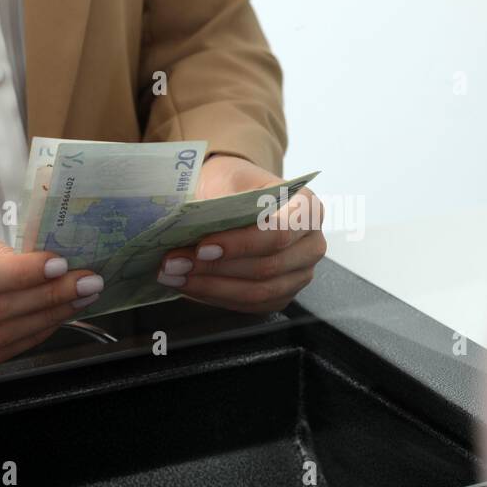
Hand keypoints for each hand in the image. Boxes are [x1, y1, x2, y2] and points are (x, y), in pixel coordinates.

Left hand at [156, 155, 325, 313]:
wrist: (239, 194)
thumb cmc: (235, 185)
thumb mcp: (228, 181)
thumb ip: (220, 207)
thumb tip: (194, 233)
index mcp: (307, 208)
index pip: (280, 232)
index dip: (241, 244)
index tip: (203, 246)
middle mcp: (311, 243)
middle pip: (268, 267)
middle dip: (216, 268)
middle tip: (175, 262)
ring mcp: (300, 273)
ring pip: (258, 291)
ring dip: (211, 287)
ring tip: (175, 275)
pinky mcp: (282, 295)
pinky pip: (250, 305)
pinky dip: (216, 297)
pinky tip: (190, 285)